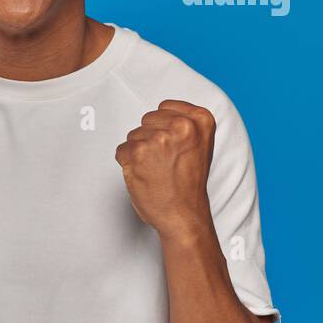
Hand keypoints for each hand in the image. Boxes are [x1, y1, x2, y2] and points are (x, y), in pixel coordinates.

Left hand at [114, 99, 215, 238]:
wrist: (184, 214)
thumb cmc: (189, 183)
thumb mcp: (200, 144)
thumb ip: (184, 124)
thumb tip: (161, 112)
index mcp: (201, 120)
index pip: (165, 107)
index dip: (163, 128)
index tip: (174, 147)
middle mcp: (181, 125)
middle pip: (147, 120)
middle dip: (150, 139)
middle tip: (165, 162)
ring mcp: (158, 138)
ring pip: (133, 136)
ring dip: (139, 153)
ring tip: (157, 170)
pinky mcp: (138, 152)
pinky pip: (121, 150)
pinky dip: (127, 164)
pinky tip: (145, 176)